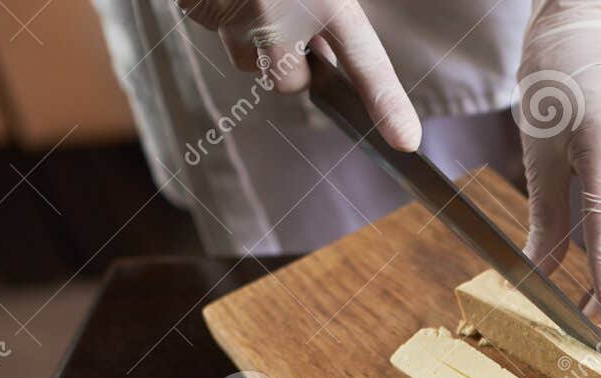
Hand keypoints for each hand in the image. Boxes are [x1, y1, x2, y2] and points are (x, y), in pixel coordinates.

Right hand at [178, 0, 419, 149]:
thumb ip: (333, 14)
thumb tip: (331, 56)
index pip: (365, 62)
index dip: (386, 103)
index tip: (406, 140)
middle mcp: (279, 16)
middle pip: (290, 78)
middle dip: (294, 61)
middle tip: (296, 19)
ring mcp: (232, 15)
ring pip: (249, 56)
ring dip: (256, 37)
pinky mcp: (195, 6)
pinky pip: (215, 26)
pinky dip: (222, 10)